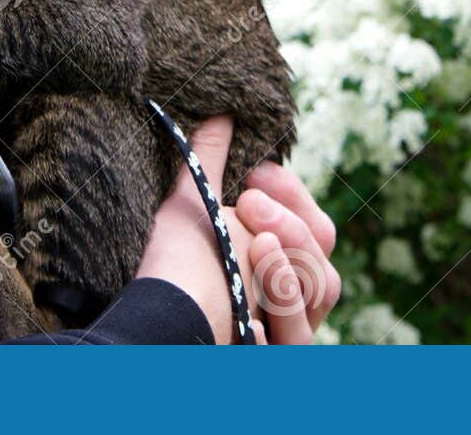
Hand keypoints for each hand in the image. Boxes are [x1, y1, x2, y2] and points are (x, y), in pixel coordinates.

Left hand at [135, 115, 339, 343]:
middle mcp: (294, 301)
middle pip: (325, 254)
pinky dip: (279, 319)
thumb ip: (211, 160)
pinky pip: (297, 341)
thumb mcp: (191, 207)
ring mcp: (288, 333)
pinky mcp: (275, 358)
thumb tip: (220, 111)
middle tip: (247, 204)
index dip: (291, 194)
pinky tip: (253, 314)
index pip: (315, 225)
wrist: (144, 325)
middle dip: (290, 224)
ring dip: (289, 264)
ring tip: (254, 244)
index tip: (255, 172)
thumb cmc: (170, 266)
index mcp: (282, 261)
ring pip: (323, 290)